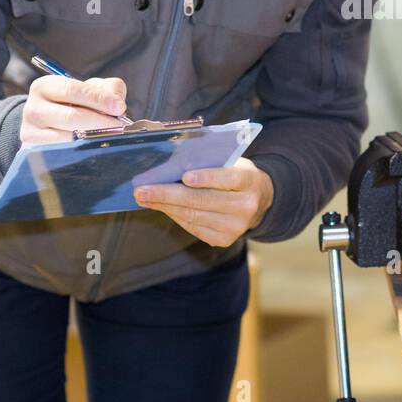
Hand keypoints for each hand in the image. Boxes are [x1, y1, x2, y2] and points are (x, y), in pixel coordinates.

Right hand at [19, 75, 128, 144]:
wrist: (50, 125)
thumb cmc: (75, 103)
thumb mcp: (89, 89)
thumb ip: (107, 88)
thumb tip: (117, 103)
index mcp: (44, 87)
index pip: (72, 90)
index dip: (98, 98)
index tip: (119, 107)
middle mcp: (33, 109)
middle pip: (71, 116)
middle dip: (100, 121)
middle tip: (120, 126)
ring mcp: (31, 133)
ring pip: (69, 138)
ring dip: (95, 137)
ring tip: (112, 136)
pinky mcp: (35, 152)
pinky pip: (65, 153)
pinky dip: (85, 150)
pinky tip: (97, 146)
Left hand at [134, 157, 273, 246]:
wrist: (259, 200)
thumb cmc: (237, 174)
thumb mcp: (233, 162)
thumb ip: (210, 162)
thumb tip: (171, 164)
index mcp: (251, 180)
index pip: (229, 179)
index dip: (207, 178)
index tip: (184, 176)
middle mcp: (246, 206)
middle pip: (204, 200)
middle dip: (168, 194)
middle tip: (142, 190)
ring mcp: (236, 227)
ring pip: (194, 215)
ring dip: (165, 206)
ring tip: (144, 198)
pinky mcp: (224, 239)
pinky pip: (193, 227)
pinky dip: (175, 216)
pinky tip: (161, 207)